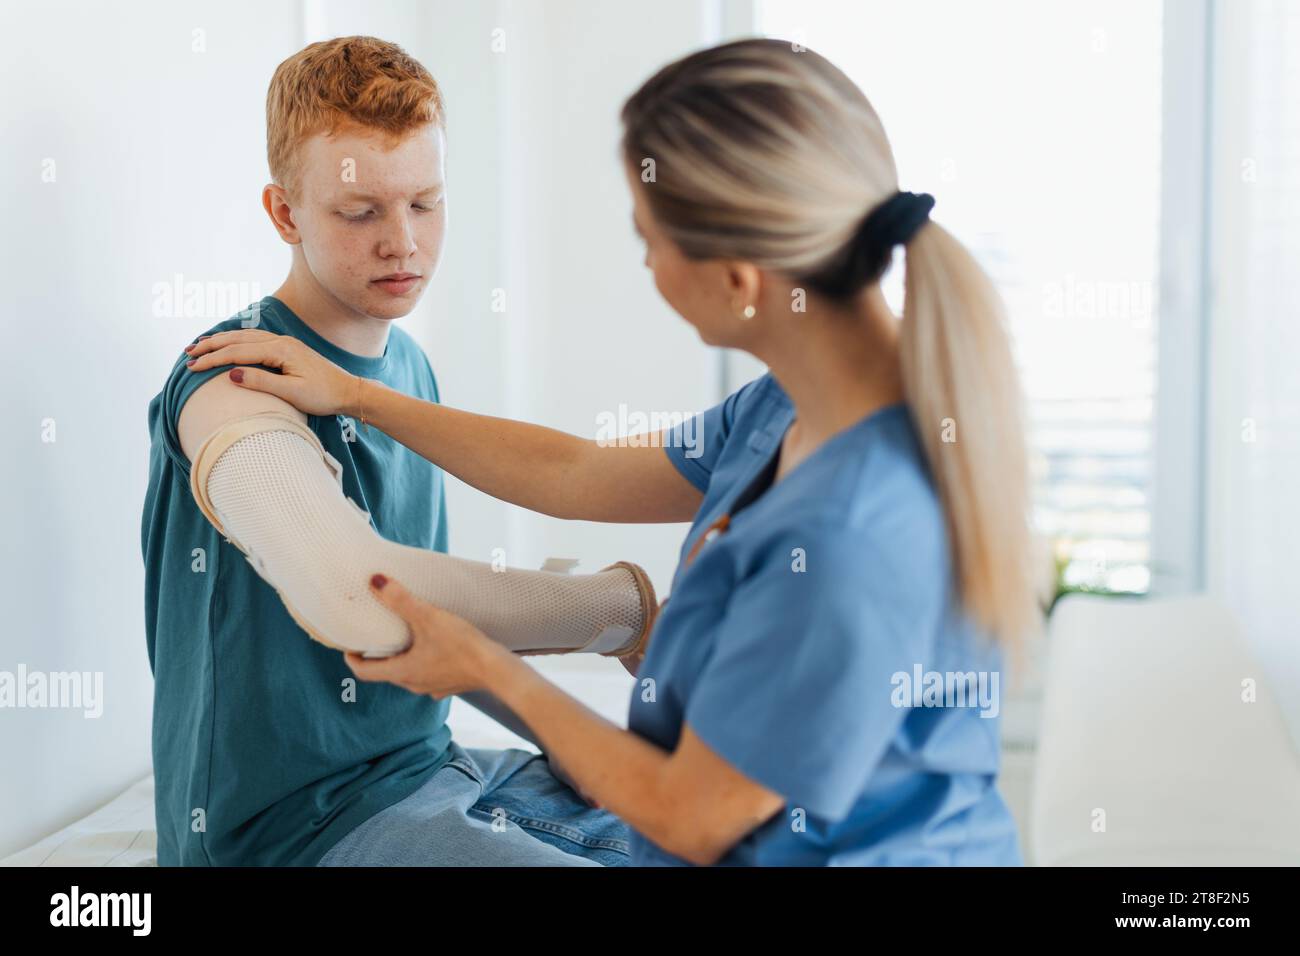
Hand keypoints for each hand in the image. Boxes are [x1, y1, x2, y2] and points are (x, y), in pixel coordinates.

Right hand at [184, 329, 359, 416]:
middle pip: (238, 340)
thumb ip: (261, 382)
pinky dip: (236, 341)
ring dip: (222, 341)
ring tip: (200, 347)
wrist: (348, 391)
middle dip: (211, 346)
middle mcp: (281, 342)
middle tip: (187, 354)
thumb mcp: (292, 393)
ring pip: (245, 337)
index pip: (238, 353)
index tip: (192, 367)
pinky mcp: (287, 349)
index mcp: (280, 350)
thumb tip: (231, 373)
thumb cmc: (323, 396)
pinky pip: (255, 339)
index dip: (213, 360)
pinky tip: (228, 344)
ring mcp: (284, 343)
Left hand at [344, 573, 506, 698]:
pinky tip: (436, 648)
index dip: (352, 658)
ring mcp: (433, 687)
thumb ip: (400, 600)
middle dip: (378, 655)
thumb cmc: (462, 646)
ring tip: (406, 637)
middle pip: (386, 672)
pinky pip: (430, 675)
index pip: (364, 672)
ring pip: (409, 673)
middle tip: (376, 633)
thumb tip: (374, 581)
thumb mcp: (427, 618)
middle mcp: (414, 684)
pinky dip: (425, 662)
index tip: (349, 645)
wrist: (498, 670)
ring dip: (403, 658)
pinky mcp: (451, 685)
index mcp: (402, 672)